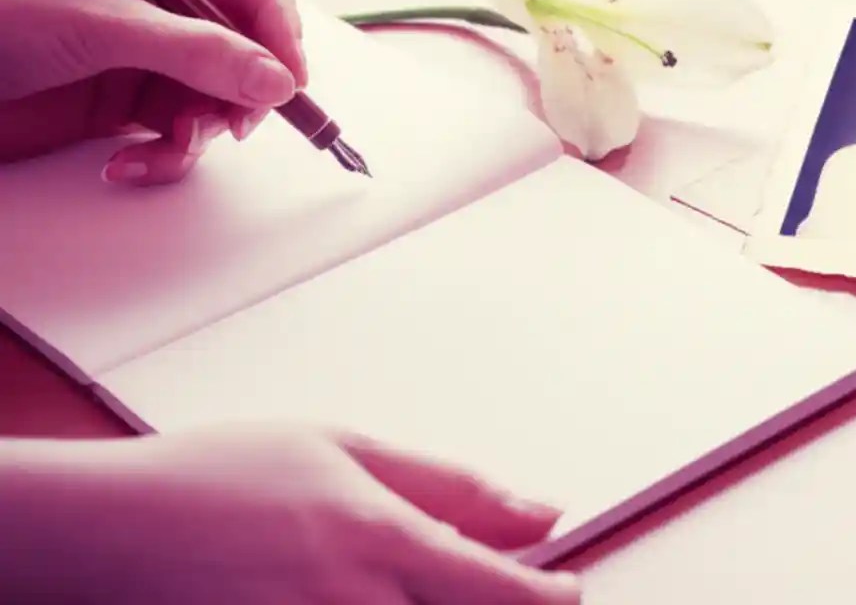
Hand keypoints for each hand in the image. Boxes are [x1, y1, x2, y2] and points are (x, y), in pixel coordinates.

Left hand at [0, 0, 305, 184]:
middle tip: (241, 120)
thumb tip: (276, 81)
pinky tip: (128, 161)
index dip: (280, 21)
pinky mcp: (138, 101)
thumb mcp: (106, 26)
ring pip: (224, 95)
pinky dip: (167, 154)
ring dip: (203, 130)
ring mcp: (156, 52)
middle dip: (248, 88)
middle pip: (251, 41)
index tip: (288, 74)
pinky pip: (185, 131)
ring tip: (170, 143)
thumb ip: (197, 52)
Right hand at [0, 427, 580, 603]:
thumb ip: (450, 484)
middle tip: (488, 582)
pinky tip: (372, 594)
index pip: (504, 594)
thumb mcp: (343, 448)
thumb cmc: (215, 477)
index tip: (566, 590)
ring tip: (409, 578)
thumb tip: (541, 511)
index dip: (550, 599)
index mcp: (379, 538)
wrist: (106, 532)